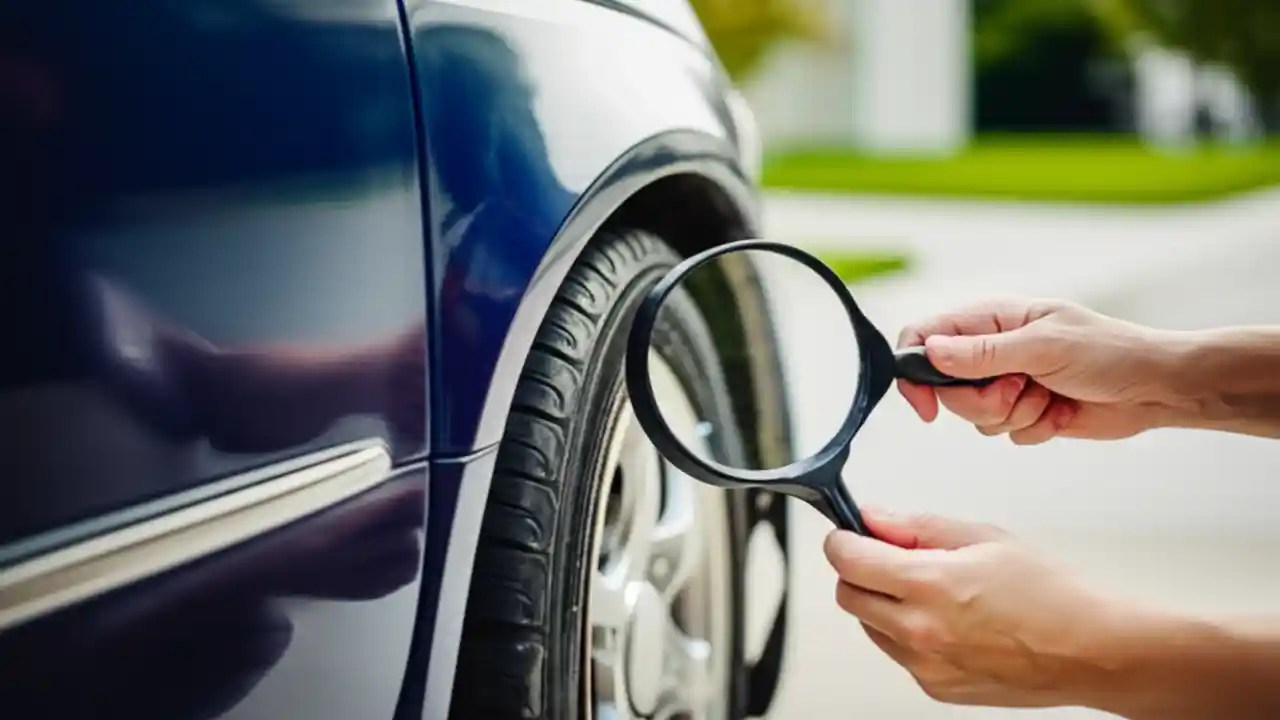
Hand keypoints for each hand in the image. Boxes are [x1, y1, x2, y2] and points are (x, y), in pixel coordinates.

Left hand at [823, 509, 1136, 708]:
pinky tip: (947, 620)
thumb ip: (919, 527)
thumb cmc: (1052, 593)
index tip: (849, 533)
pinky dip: (907, 634)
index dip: (842, 539)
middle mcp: (920, 630)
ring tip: (932, 590)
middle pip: (848, 595)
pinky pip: (898, 654)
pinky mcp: (937, 688)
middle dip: (858, 571)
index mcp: (929, 584)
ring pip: (870, 626)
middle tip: (888, 557)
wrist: (1093, 651)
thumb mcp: (985, 537)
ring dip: (882, 604)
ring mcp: (926, 665)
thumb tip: (874, 519)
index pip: (847, 560)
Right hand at [897, 298, 1184, 443]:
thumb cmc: (1109, 351)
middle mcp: (992, 350)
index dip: (914, 371)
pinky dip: (1033, 428)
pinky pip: (1003, 433)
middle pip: (948, 388)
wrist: (1154, 388)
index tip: (927, 405)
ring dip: (1014, 415)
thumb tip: (931, 351)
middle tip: (1020, 389)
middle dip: (984, 400)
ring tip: (1049, 396)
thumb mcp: (1042, 346)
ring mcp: (1007, 382)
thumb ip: (983, 352)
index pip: (925, 337)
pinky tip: (1061, 411)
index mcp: (991, 319)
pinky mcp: (1024, 411)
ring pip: (975, 416)